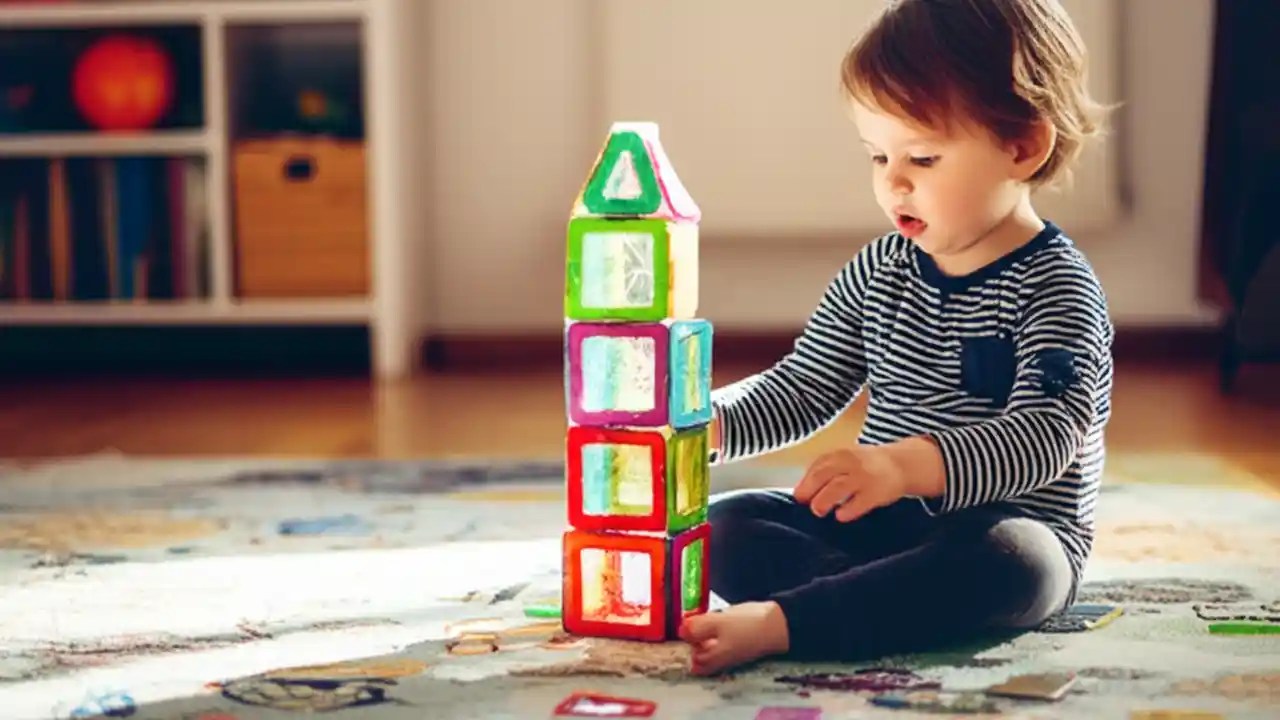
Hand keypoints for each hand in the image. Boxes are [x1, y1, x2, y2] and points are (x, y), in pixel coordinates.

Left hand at [793, 446, 907, 522]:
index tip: (798, 496)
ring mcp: (864, 477)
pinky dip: (847, 510)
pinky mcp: (876, 493)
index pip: (818, 466)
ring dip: (824, 500)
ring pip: (837, 488)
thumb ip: (827, 470)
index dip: (805, 482)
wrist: (902, 465)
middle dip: (810, 490)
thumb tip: (803, 491)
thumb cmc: (868, 465)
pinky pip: (858, 503)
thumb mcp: (847, 458)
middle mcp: (851, 463)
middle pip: (823, 475)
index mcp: (841, 454)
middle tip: (805, 504)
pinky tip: (841, 515)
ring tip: (818, 511)